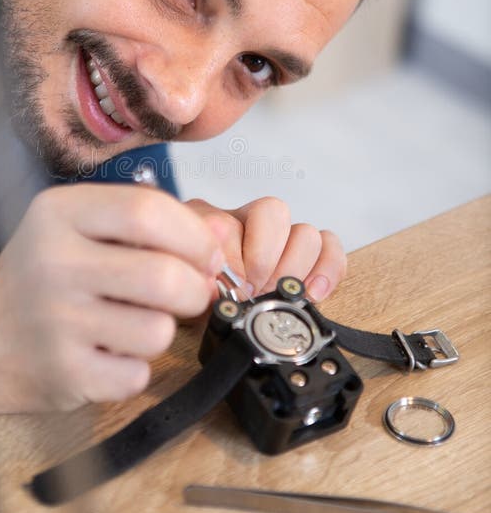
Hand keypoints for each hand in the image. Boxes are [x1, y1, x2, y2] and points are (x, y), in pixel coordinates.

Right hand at [0, 185, 223, 416]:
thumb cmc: (43, 278)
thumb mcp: (83, 230)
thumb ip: (152, 225)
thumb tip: (225, 237)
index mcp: (59, 213)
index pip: (148, 211)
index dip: (194, 236)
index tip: (208, 255)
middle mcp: (53, 261)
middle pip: (163, 275)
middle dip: (194, 291)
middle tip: (190, 296)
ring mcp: (55, 320)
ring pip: (157, 330)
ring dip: (161, 332)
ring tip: (135, 325)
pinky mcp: (63, 372)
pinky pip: (137, 374)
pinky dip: (136, 369)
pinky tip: (109, 354)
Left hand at [186, 197, 346, 300]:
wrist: (194, 300)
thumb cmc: (191, 286)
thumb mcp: (183, 280)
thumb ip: (197, 275)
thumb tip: (227, 282)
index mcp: (212, 221)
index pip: (231, 220)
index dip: (233, 259)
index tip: (229, 289)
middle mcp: (249, 223)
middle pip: (276, 213)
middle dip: (265, 261)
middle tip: (254, 291)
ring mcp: (280, 238)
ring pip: (307, 233)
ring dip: (294, 269)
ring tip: (277, 294)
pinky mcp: (307, 258)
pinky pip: (329, 248)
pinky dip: (328, 270)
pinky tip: (312, 293)